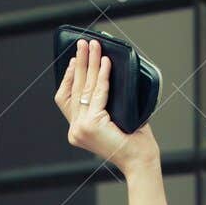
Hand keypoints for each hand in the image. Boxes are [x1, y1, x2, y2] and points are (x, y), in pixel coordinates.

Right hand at [55, 37, 159, 175]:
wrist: (140, 161)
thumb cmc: (133, 143)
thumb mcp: (115, 119)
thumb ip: (105, 103)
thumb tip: (107, 73)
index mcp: (77, 131)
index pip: (65, 99)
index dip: (69, 77)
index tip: (75, 60)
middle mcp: (75, 130)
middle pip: (74, 89)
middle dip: (80, 63)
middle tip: (82, 43)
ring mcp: (81, 128)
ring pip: (85, 88)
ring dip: (90, 63)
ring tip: (93, 46)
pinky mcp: (91, 124)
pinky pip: (98, 93)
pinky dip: (103, 75)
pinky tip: (107, 62)